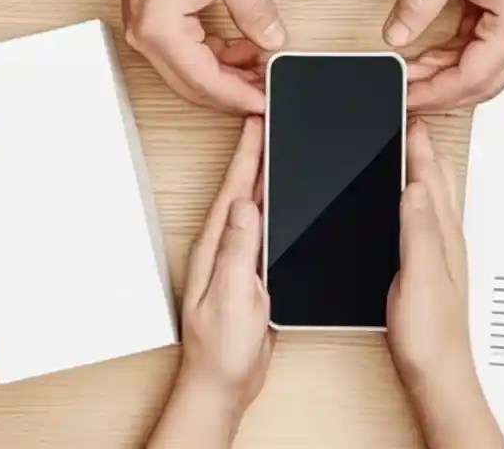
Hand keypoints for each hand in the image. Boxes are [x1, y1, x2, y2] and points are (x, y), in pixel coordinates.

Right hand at [119, 0, 285, 114]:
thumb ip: (255, 11)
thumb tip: (273, 41)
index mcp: (161, 29)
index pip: (206, 82)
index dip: (241, 96)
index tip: (266, 102)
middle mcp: (146, 37)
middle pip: (195, 86)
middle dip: (235, 91)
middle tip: (269, 90)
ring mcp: (146, 31)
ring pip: (191, 73)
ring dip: (227, 74)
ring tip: (263, 66)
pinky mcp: (153, 22)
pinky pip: (185, 54)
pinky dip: (215, 57)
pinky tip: (243, 50)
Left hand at [177, 118, 273, 418]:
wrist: (223, 383)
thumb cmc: (220, 347)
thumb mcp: (232, 294)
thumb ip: (238, 250)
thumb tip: (245, 204)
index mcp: (216, 246)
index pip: (234, 188)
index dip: (247, 154)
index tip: (257, 121)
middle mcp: (224, 248)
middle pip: (244, 189)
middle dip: (257, 154)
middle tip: (270, 119)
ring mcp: (238, 259)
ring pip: (257, 206)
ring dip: (267, 177)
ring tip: (280, 146)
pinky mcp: (253, 273)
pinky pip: (267, 230)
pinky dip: (277, 207)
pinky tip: (287, 199)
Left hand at [384, 0, 503, 111]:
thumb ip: (419, 1)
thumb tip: (396, 36)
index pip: (471, 79)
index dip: (433, 93)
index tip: (404, 98)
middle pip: (479, 85)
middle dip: (438, 93)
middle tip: (401, 94)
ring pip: (478, 72)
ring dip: (443, 77)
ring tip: (406, 76)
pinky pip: (478, 52)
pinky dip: (450, 59)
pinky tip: (424, 59)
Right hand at [386, 121, 503, 447]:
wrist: (437, 374)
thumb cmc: (431, 334)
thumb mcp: (422, 276)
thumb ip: (419, 231)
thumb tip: (413, 186)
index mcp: (442, 233)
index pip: (429, 176)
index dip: (417, 142)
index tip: (405, 111)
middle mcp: (442, 237)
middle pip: (432, 180)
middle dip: (420, 146)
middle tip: (405, 117)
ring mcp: (435, 251)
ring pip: (425, 197)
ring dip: (416, 168)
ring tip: (403, 143)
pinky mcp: (422, 265)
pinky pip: (416, 218)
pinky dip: (407, 196)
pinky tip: (397, 198)